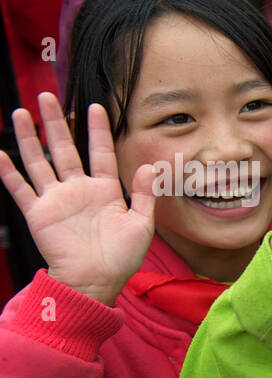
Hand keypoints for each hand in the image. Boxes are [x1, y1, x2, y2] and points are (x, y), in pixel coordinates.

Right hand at [0, 94, 156, 305]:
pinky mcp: (39, 213)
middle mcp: (79, 190)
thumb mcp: (141, 224)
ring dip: (30, 138)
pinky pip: (20, 189)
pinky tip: (0, 153)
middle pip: (65, 149)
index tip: (96, 106)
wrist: (96, 281)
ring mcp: (57, 199)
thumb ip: (146, 195)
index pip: (101, 153)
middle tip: (48, 96)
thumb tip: (151, 166)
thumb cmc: (122, 257)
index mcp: (105, 190)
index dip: (98, 131)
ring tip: (21, 113)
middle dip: (57, 122)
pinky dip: (9, 172)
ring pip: (40, 161)